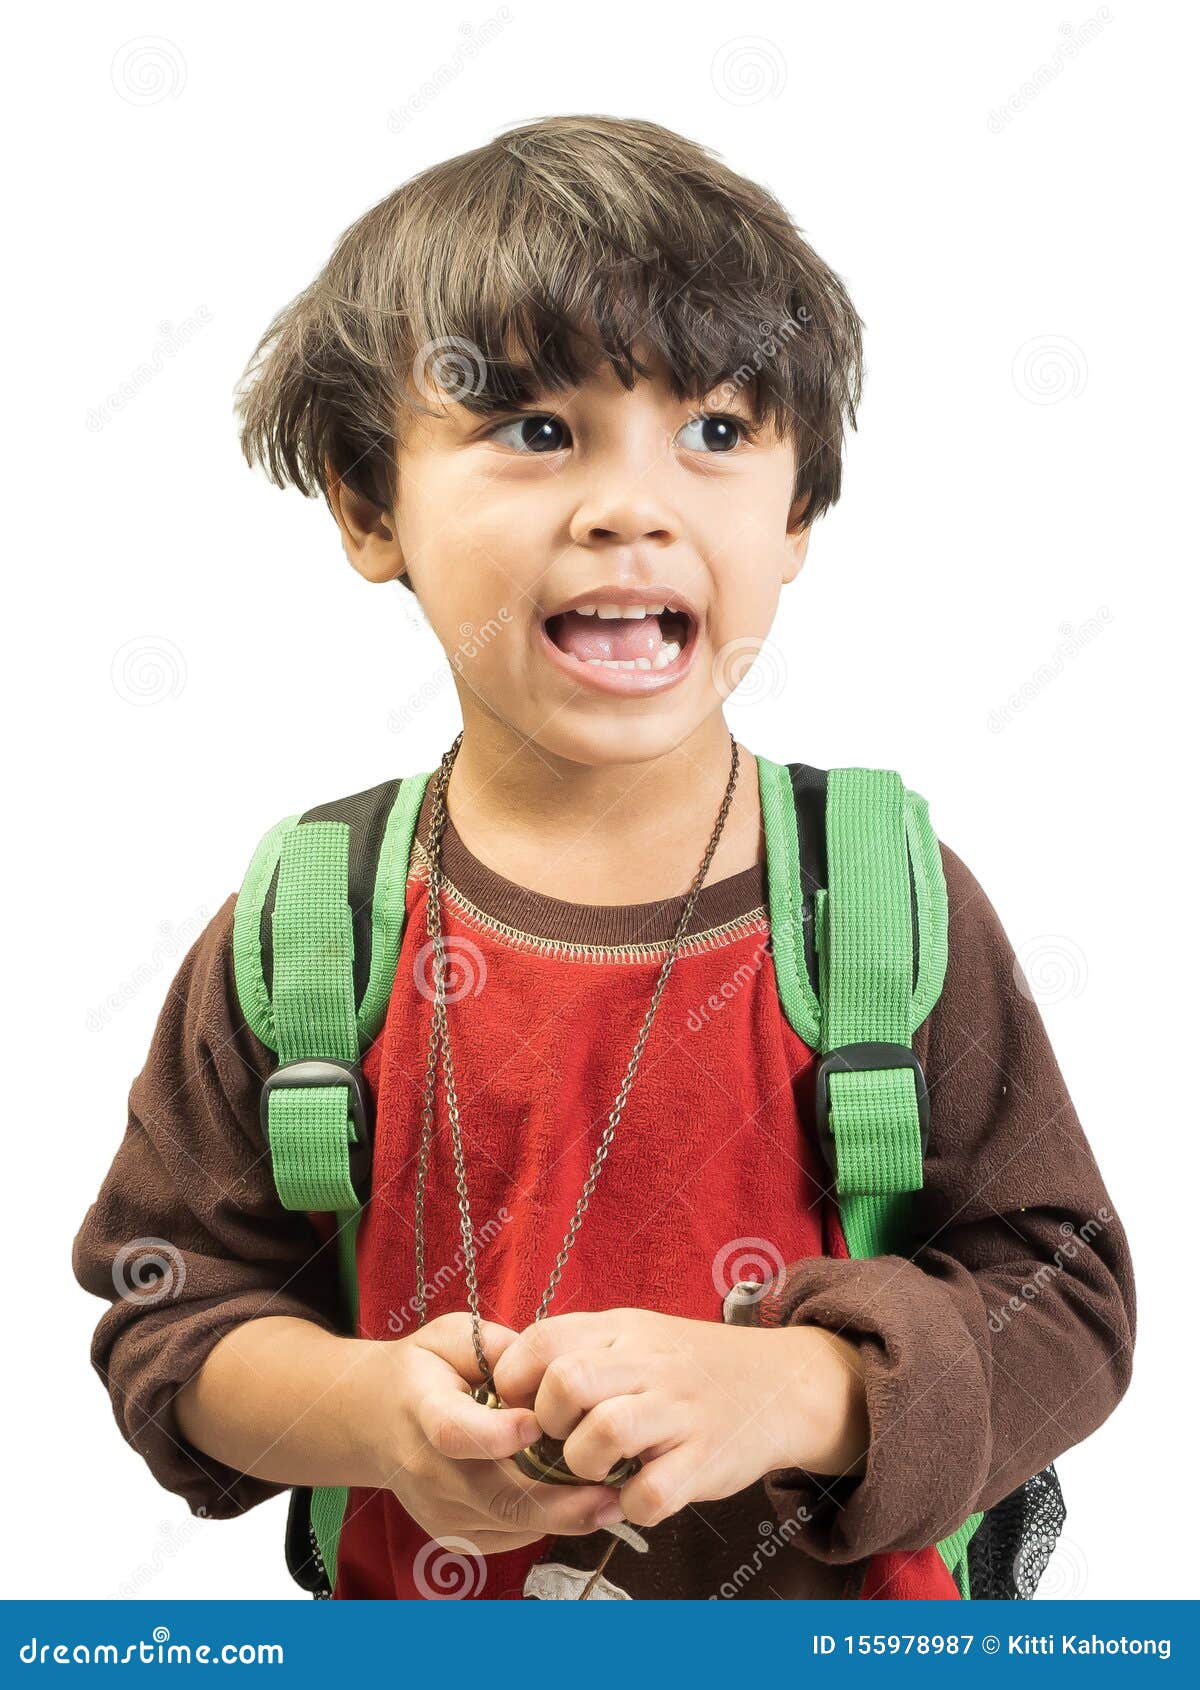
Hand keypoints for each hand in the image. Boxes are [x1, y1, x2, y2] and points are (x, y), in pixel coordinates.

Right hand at [366, 1313, 624, 1553]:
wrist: (374, 1418)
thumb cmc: (425, 1369)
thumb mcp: (453, 1335)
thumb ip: (499, 1347)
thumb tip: (549, 1368)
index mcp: (421, 1409)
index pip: (455, 1432)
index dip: (498, 1434)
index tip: (541, 1422)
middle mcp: (425, 1469)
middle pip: (494, 1496)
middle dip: (558, 1501)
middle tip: (612, 1494)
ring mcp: (436, 1509)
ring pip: (509, 1523)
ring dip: (563, 1516)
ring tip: (611, 1500)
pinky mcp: (450, 1533)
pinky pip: (507, 1536)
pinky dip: (545, 1523)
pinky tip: (579, 1504)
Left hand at [491, 1307, 867, 1528]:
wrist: (781, 1384)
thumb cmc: (689, 1367)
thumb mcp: (637, 1337)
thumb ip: (580, 1350)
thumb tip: (511, 1379)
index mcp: (623, 1332)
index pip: (544, 1339)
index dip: (517, 1378)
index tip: (522, 1405)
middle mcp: (649, 1365)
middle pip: (566, 1382)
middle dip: (548, 1422)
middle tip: (561, 1438)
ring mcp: (678, 1413)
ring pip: (603, 1434)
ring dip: (585, 1464)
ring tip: (598, 1468)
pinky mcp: (705, 1461)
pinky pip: (650, 1494)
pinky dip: (632, 1505)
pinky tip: (636, 1495)